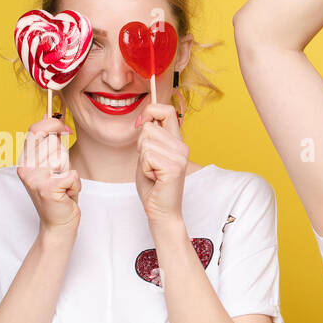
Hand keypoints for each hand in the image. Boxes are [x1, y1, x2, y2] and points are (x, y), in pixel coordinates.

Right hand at [17, 115, 79, 231]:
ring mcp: (35, 178)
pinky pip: (72, 175)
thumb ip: (48, 143)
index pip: (35, 129)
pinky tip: (66, 195)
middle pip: (53, 143)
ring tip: (63, 186)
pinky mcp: (47, 188)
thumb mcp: (51, 166)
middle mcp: (26, 168)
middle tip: (60, 176)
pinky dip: (75, 185)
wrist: (58, 224)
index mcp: (25, 160)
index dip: (52, 124)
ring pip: (63, 158)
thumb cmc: (58, 195)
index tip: (65, 128)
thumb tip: (48, 114)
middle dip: (64, 158)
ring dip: (70, 173)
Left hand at [134, 103, 189, 227]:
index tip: (140, 125)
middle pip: (149, 127)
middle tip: (150, 164)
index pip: (167, 110)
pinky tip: (154, 178)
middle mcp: (182, 147)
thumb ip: (149, 138)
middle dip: (140, 145)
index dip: (150, 111)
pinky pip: (147, 156)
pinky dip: (144, 169)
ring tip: (152, 172)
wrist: (162, 212)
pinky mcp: (174, 167)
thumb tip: (145, 119)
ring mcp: (179, 157)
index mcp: (178, 142)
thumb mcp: (148, 156)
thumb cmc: (153, 186)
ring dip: (142, 159)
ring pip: (146, 142)